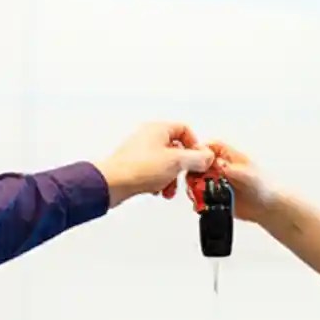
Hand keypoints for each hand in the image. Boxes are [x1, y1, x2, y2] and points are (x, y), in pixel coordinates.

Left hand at [95, 122, 214, 206]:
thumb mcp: (176, 162)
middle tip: (185, 175)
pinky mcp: (134, 165)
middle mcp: (148, 137)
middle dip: (182, 166)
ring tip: (169, 188)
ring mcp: (140, 151)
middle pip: (176, 148)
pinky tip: (158, 190)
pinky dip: (159, 181)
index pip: (184, 129)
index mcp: (158, 129)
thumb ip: (196, 158)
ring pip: (165, 162)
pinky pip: (154, 171)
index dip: (195, 144)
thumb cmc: (138, 168)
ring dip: (171, 177)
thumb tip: (207, 157)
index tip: (198, 158)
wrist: (112, 183)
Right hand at [196, 142, 276, 222]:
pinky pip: (199, 195)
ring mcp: (215, 181)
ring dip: (193, 185)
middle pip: (198, 163)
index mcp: (229, 156)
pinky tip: (200, 203)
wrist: (267, 208)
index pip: (210, 146)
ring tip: (196, 192)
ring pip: (196, 179)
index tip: (194, 159)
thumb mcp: (247, 174)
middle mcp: (220, 167)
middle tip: (194, 179)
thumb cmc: (263, 186)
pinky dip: (197, 198)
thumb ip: (230, 168)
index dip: (200, 150)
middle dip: (193, 170)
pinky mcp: (213, 196)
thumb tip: (215, 162)